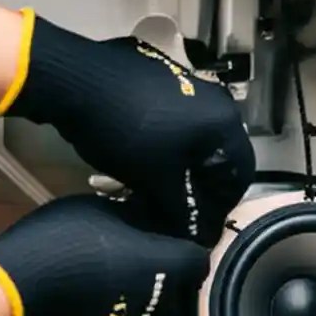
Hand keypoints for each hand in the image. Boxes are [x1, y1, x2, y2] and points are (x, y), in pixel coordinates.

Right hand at [0, 195, 209, 315]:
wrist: (17, 288)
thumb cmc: (66, 240)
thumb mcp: (104, 208)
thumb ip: (137, 213)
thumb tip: (151, 211)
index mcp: (166, 266)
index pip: (200, 259)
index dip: (187, 243)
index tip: (171, 230)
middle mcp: (158, 302)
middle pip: (177, 281)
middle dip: (163, 262)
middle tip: (137, 239)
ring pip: (151, 300)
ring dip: (140, 283)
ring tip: (111, 260)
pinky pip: (123, 315)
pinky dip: (116, 301)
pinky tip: (92, 284)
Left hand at [2, 12, 254, 245]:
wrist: (76, 81)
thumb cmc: (127, 134)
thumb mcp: (157, 182)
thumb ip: (183, 212)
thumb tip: (198, 239)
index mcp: (224, 121)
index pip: (238, 176)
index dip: (219, 207)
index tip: (198, 225)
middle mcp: (214, 99)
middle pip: (216, 156)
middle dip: (197, 187)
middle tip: (174, 209)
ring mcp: (187, 83)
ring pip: (193, 138)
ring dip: (179, 167)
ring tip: (152, 188)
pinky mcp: (160, 77)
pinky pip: (173, 120)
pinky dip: (164, 145)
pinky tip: (139, 157)